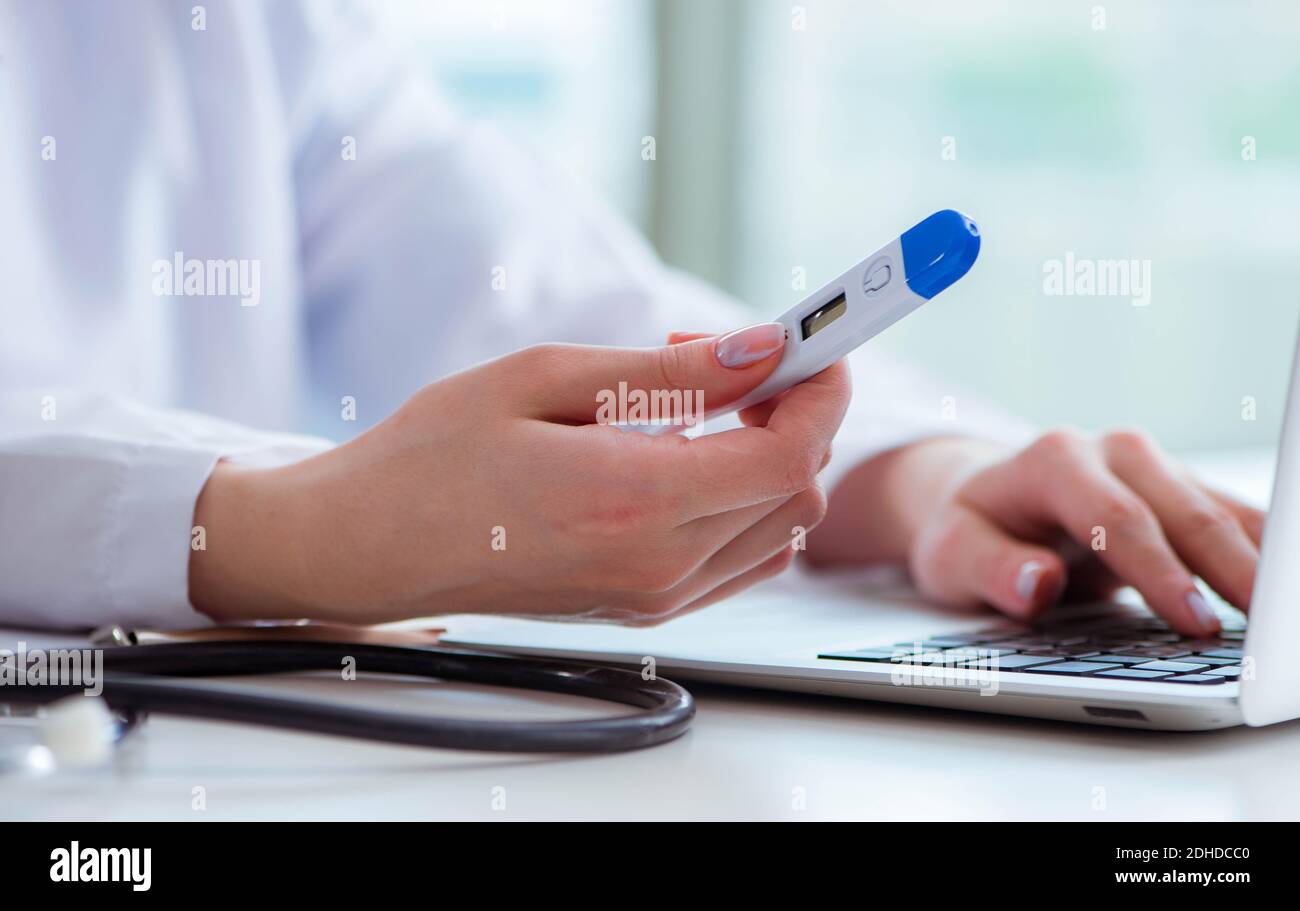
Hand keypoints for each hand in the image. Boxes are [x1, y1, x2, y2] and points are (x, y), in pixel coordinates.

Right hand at [190, 323, 849, 625]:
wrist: (369, 547)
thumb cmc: (430, 457)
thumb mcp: (543, 381)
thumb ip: (668, 374)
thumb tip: (760, 350)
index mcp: (634, 502)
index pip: (787, 454)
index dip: (819, 392)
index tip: (814, 346)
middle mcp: (657, 565)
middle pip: (794, 491)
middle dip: (792, 414)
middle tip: (727, 361)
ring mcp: (651, 597)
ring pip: (776, 529)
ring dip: (767, 458)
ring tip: (693, 406)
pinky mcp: (640, 607)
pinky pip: (737, 560)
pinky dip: (742, 502)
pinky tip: (685, 457)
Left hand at [810, 430, 1263, 635]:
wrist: (982, 497)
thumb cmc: (968, 530)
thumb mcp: (951, 555)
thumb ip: (991, 569)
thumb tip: (1037, 584)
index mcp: (1053, 460)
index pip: (1117, 519)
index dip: (1159, 572)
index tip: (1193, 622)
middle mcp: (1113, 452)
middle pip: (1186, 512)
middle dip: (1230, 571)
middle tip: (1262, 634)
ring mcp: (1154, 466)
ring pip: (1222, 513)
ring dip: (1257, 564)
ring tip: (1281, 621)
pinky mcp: (1181, 489)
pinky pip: (1233, 520)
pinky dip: (1260, 554)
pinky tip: (1276, 595)